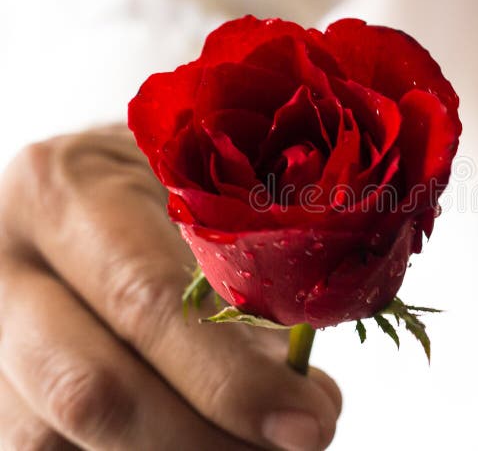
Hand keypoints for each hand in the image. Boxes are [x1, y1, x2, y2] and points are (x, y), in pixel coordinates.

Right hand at [0, 125, 340, 450]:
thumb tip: (311, 397)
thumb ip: (242, 284)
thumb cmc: (156, 189)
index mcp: (61, 193)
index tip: (308, 421)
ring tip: (256, 445)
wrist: (79, 196)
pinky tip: (202, 441)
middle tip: (299, 443)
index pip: (145, 302)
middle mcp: (4, 269)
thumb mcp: (196, 200)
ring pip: (59, 440)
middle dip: (205, 440)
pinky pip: (57, 450)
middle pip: (92, 392)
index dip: (231, 378)